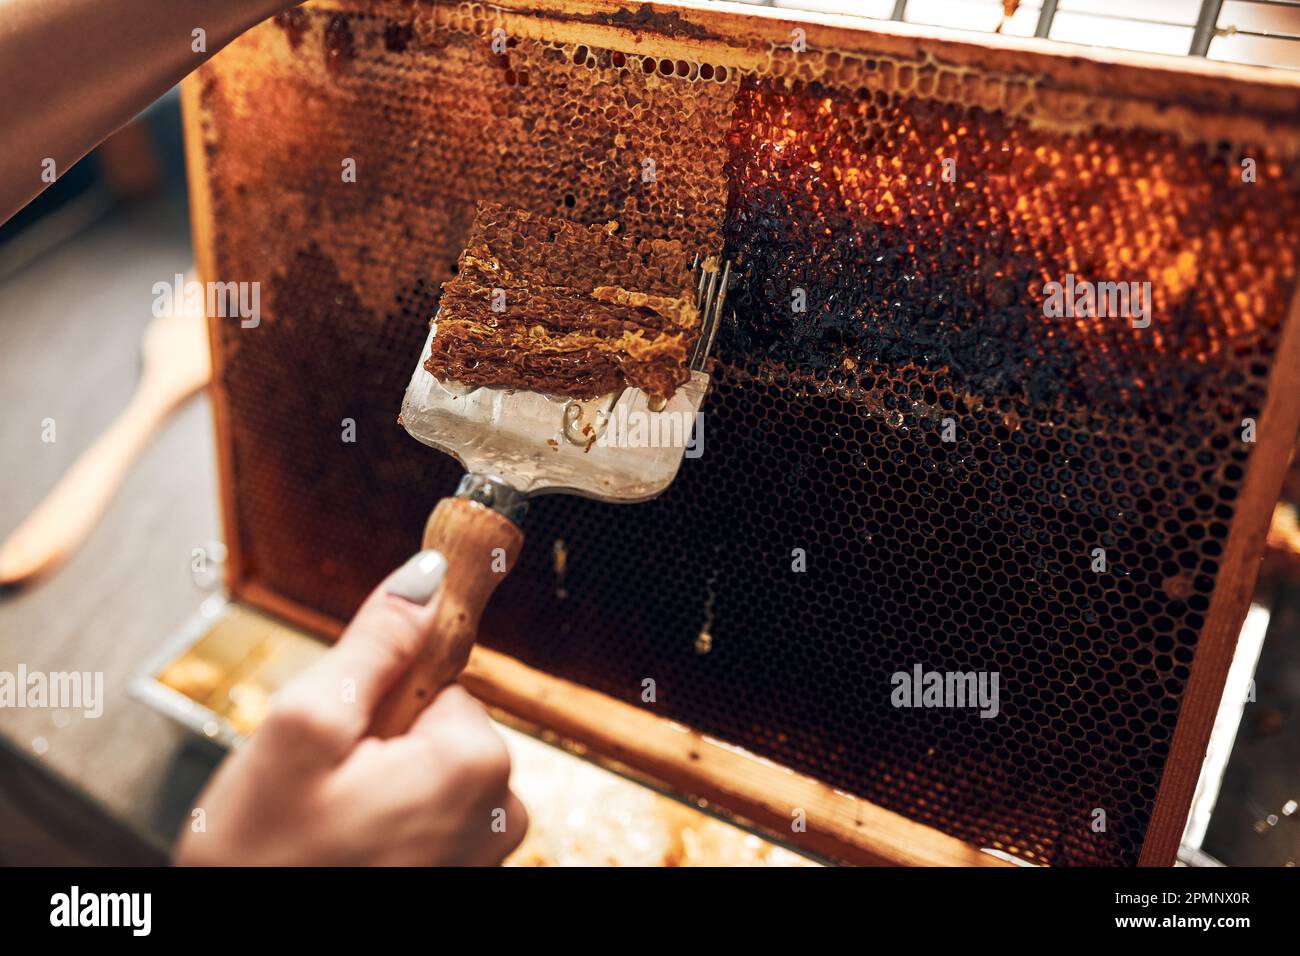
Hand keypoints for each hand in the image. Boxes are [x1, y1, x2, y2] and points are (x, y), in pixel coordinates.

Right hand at [174, 550, 528, 865]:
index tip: (341, 734)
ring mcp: (480, 852)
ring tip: (320, 830)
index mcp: (476, 762)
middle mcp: (499, 809)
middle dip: (373, 744)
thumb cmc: (264, 867)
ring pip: (421, 772)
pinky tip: (338, 855)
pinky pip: (421, 818)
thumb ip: (375, 642)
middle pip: (432, 724)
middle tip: (317, 790)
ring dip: (372, 788)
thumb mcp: (305, 729)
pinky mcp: (457, 876)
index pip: (437, 675)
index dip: (375, 695)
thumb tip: (426, 575)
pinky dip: (381, 826)